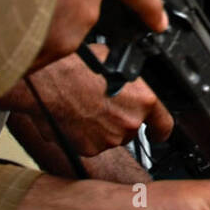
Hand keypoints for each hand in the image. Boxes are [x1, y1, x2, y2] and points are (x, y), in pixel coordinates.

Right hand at [7, 46, 172, 158]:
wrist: (45, 81)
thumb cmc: (74, 65)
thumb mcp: (114, 60)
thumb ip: (132, 80)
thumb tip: (135, 83)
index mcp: (143, 100)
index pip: (164, 124)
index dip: (160, 128)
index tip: (158, 132)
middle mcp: (129, 123)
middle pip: (132, 128)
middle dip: (121, 119)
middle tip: (104, 103)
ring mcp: (109, 139)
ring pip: (111, 137)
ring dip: (103, 127)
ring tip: (86, 107)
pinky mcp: (88, 149)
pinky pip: (92, 144)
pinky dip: (86, 135)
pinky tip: (77, 116)